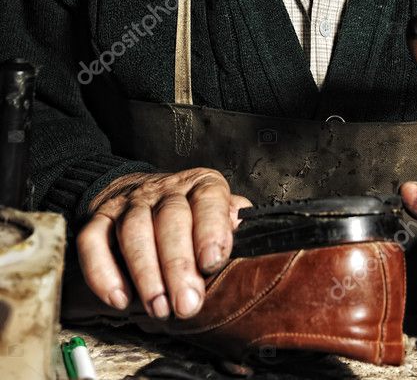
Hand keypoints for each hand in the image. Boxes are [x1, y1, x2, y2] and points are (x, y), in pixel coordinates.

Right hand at [76, 169, 251, 320]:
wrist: (137, 189)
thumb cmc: (186, 212)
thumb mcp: (216, 212)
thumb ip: (231, 223)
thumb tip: (247, 235)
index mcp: (200, 185)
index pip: (208, 200)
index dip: (211, 230)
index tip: (212, 263)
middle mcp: (164, 189)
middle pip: (170, 220)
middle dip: (178, 265)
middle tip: (186, 304)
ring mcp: (130, 203)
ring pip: (134, 231)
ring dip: (146, 273)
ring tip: (159, 308)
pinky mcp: (99, 218)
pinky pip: (93, 241)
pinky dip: (103, 272)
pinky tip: (120, 299)